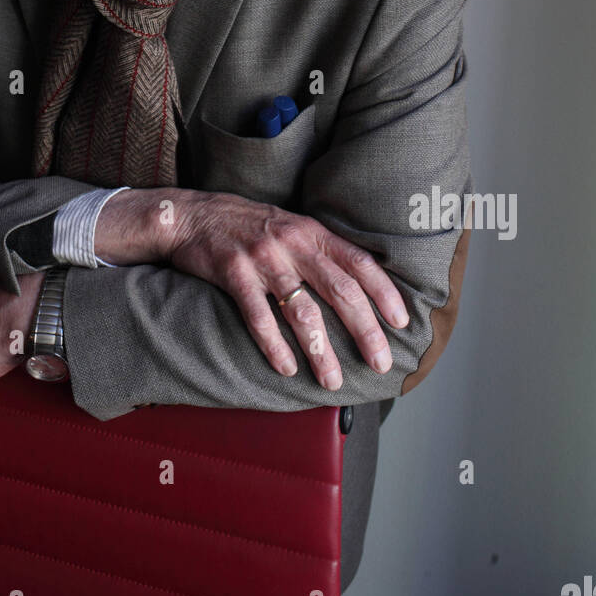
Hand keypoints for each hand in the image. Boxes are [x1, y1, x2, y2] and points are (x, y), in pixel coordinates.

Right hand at [165, 190, 409, 386]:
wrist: (194, 215)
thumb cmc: (250, 227)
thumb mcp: (292, 227)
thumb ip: (322, 251)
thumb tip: (361, 289)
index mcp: (312, 232)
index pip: (359, 263)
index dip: (384, 293)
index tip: (401, 323)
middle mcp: (293, 243)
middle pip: (340, 290)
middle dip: (365, 330)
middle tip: (380, 362)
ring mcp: (263, 258)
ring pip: (302, 310)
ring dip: (320, 350)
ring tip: (332, 380)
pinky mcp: (233, 273)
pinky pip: (258, 316)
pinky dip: (274, 346)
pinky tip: (286, 368)